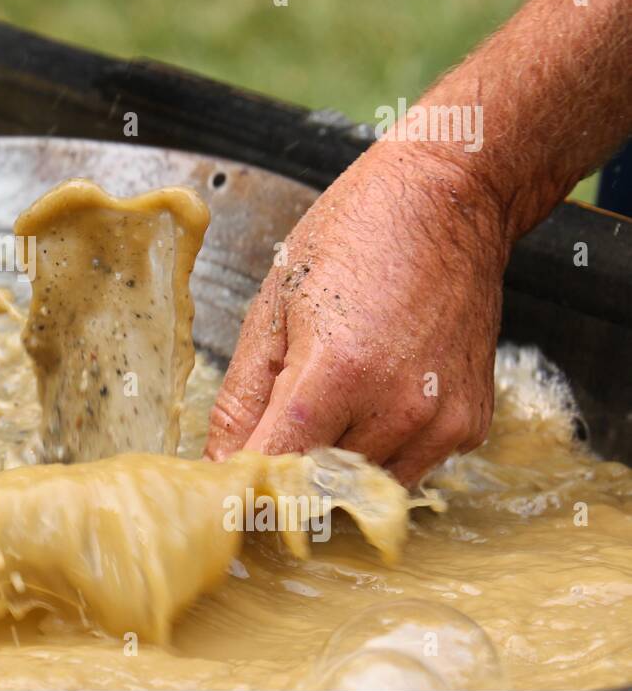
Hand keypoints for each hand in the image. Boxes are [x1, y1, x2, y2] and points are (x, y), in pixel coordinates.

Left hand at [204, 143, 510, 486]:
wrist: (448, 204)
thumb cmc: (353, 236)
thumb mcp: (272, 307)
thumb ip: (242, 396)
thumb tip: (220, 463)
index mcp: (338, 370)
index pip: (276, 465)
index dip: (244, 482)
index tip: (226, 485)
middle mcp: (398, 406)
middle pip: (317, 484)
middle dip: (287, 470)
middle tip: (276, 428)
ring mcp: (441, 421)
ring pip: (362, 486)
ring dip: (334, 462)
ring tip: (332, 399)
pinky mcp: (469, 426)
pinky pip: (406, 469)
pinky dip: (379, 449)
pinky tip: (375, 395)